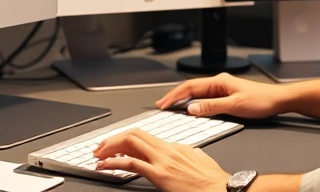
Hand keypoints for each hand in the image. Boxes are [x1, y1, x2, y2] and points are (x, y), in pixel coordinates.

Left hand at [93, 128, 228, 191]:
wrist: (221, 189)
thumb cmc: (214, 181)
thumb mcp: (201, 160)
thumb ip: (190, 155)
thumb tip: (189, 154)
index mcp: (175, 146)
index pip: (144, 136)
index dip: (126, 139)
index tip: (116, 145)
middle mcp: (166, 149)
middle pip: (134, 133)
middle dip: (113, 139)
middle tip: (101, 147)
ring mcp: (162, 160)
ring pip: (129, 143)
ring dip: (109, 148)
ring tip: (98, 156)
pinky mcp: (159, 174)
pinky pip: (131, 164)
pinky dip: (113, 163)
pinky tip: (104, 166)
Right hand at [156, 73, 287, 118]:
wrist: (278, 100)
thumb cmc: (261, 100)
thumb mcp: (234, 105)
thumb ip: (211, 107)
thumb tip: (191, 108)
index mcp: (218, 82)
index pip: (190, 87)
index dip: (174, 95)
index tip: (163, 103)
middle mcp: (219, 83)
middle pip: (191, 89)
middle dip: (175, 97)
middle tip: (161, 105)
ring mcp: (222, 90)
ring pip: (197, 94)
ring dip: (184, 100)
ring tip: (171, 107)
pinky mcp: (227, 97)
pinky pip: (206, 99)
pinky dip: (195, 104)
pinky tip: (191, 110)